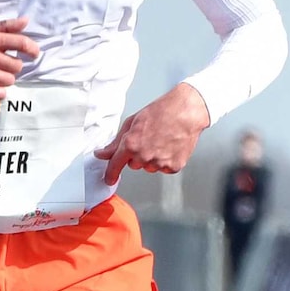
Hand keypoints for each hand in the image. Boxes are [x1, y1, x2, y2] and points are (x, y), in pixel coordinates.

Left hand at [95, 84, 211, 183]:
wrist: (187, 111)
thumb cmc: (162, 112)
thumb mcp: (132, 122)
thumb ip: (116, 142)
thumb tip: (103, 153)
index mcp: (131, 144)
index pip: (115, 165)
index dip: (111, 173)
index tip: (109, 179)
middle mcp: (144, 156)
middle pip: (133, 165)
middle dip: (137, 155)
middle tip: (148, 139)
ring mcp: (160, 163)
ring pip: (149, 167)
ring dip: (152, 158)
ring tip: (161, 140)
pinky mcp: (173, 166)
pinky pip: (163, 168)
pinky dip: (166, 160)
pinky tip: (169, 146)